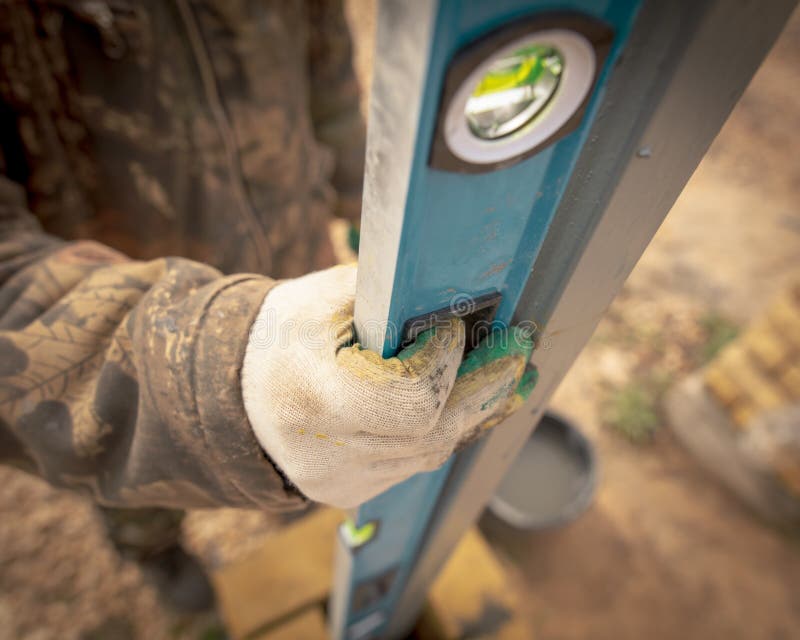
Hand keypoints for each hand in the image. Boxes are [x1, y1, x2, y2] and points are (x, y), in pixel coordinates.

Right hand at [242, 265, 535, 508]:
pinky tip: (468, 401)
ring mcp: (340, 480)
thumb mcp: (327, 297)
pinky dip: (446, 430)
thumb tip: (460, 296)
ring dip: (475, 410)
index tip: (457, 326)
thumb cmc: (285, 333)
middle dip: (485, 387)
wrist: (238, 391)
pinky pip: (416, 464)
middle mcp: (327, 451)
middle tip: (518, 351)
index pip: (410, 398)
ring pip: (432, 451)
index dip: (445, 362)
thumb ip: (392, 301)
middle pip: (434, 431)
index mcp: (314, 395)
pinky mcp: (349, 492)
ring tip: (509, 375)